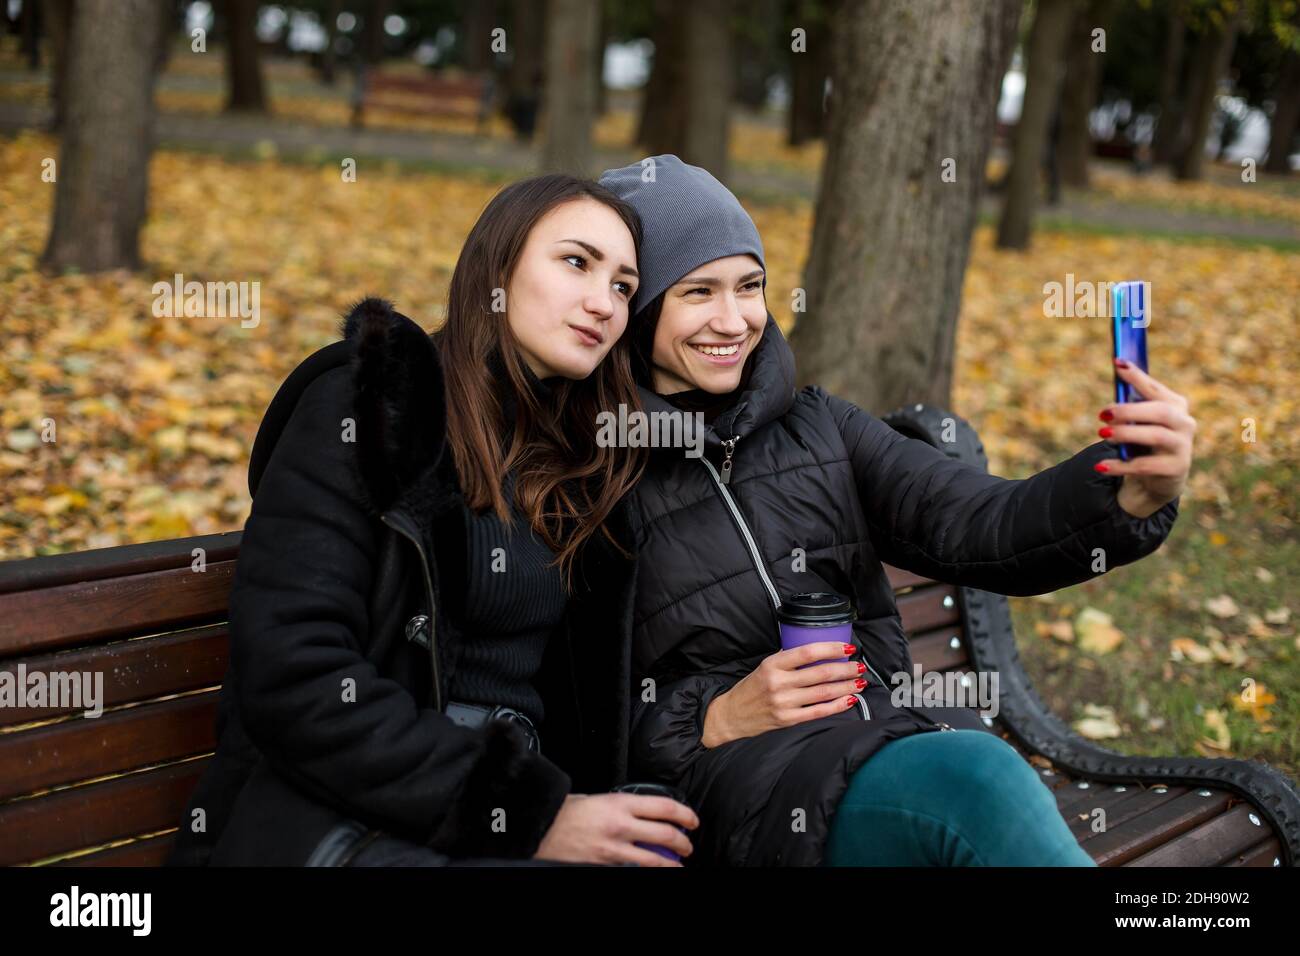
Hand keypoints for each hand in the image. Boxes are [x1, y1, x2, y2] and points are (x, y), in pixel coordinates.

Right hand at [532, 792, 698, 866]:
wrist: (540, 827)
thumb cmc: (564, 812)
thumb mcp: (595, 798)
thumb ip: (618, 805)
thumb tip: (638, 812)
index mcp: (619, 803)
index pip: (664, 807)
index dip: (685, 815)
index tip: (692, 820)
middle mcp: (620, 825)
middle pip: (665, 834)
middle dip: (683, 842)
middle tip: (688, 846)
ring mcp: (613, 849)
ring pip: (654, 860)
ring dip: (671, 865)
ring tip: (677, 866)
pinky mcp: (604, 865)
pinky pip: (632, 870)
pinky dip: (646, 872)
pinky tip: (652, 872)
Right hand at [701, 641, 863, 748]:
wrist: (732, 716)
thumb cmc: (751, 689)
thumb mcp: (764, 667)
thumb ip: (787, 660)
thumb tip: (818, 652)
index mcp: (772, 665)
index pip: (808, 652)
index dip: (831, 649)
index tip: (847, 648)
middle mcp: (778, 683)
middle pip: (821, 673)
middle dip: (845, 669)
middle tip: (858, 666)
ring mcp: (784, 703)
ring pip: (823, 692)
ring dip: (846, 686)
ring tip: (859, 681)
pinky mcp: (788, 720)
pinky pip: (819, 712)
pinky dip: (837, 705)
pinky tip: (849, 699)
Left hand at [1097, 358, 1195, 518]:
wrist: (1157, 478)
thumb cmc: (1143, 442)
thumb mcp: (1136, 423)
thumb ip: (1128, 407)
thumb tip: (1111, 382)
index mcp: (1175, 405)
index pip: (1156, 388)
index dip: (1137, 376)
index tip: (1118, 364)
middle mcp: (1184, 423)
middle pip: (1160, 411)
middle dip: (1130, 410)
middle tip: (1103, 413)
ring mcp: (1183, 446)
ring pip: (1156, 436)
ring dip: (1126, 434)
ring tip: (1102, 434)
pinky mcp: (1176, 468)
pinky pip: (1146, 466)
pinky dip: (1121, 465)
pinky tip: (1101, 466)